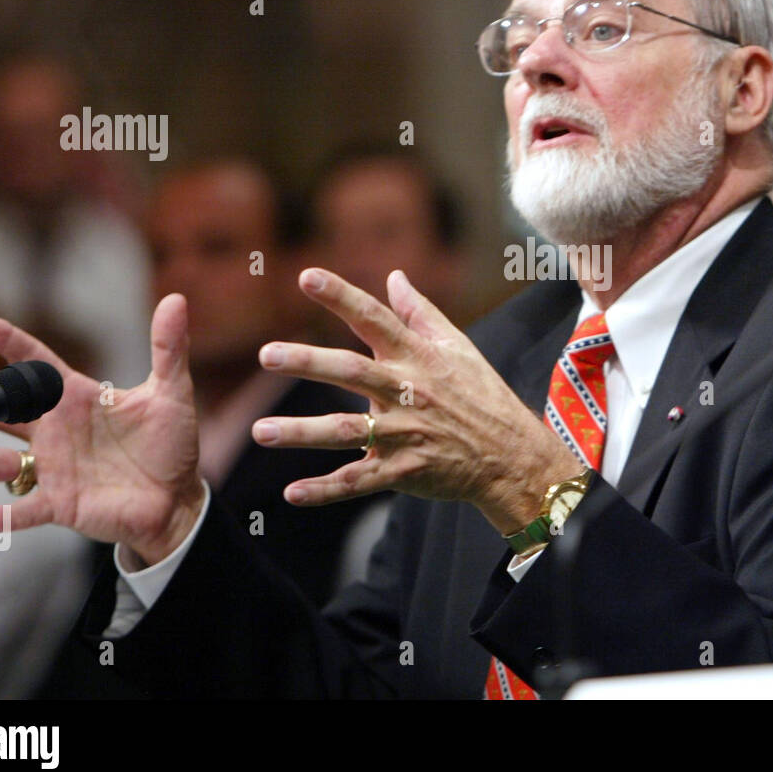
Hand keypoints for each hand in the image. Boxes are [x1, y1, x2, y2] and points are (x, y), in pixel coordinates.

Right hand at [0, 294, 203, 565]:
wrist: (177, 498)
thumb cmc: (170, 443)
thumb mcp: (172, 392)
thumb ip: (168, 348)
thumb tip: (176, 299)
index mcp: (76, 398)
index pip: (35, 364)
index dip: (8, 343)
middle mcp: (55, 430)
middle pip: (4, 410)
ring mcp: (53, 467)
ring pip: (1, 461)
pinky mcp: (61, 503)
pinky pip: (28, 510)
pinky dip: (7, 516)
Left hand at [252, 268, 582, 534]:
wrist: (511, 456)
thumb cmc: (482, 394)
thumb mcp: (458, 347)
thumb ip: (420, 312)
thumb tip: (393, 276)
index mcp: (418, 357)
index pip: (375, 319)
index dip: (341, 296)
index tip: (306, 276)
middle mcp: (408, 391)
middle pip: (353, 372)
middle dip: (309, 362)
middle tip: (267, 354)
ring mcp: (405, 433)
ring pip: (347, 432)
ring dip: (302, 432)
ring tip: (261, 431)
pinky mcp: (404, 471)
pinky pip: (359, 482)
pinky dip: (325, 490)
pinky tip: (292, 494)